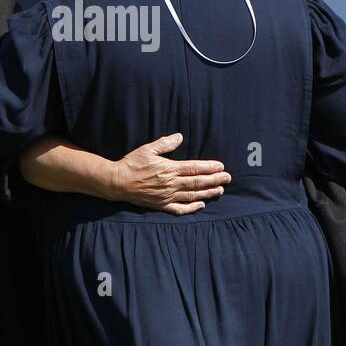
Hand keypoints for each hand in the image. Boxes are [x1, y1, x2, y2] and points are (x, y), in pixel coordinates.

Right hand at [111, 133, 229, 215]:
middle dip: (214, 180)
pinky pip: (180, 209)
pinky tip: (201, 205)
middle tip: (228, 178)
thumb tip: (180, 136)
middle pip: (197, 182)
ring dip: (208, 193)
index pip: (194, 168)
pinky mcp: (161, 205)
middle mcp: (171, 183)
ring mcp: (167, 196)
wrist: (117, 182)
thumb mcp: (147, 149)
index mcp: (169, 168)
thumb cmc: (132, 163)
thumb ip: (165, 143)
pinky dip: (192, 208)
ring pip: (192, 196)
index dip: (209, 168)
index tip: (221, 167)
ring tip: (220, 190)